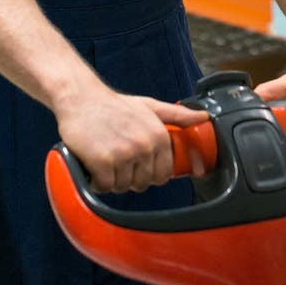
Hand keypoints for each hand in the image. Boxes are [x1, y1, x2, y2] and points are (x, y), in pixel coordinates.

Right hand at [55, 83, 208, 193]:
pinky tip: (94, 165)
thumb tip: (204, 117)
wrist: (81, 97)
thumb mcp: (150, 106)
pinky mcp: (102, 162)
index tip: (137, 164)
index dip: (149, 174)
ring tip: (105, 157)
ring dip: (112, 179)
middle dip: (130, 176)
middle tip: (117, 158)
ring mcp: (123, 154)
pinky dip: (98, 181)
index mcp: (158, 136)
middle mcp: (144, 145)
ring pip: (123, 187)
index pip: (163, 175)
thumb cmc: (114, 105)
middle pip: (142, 183)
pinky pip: (105, 187)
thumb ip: (178, 115)